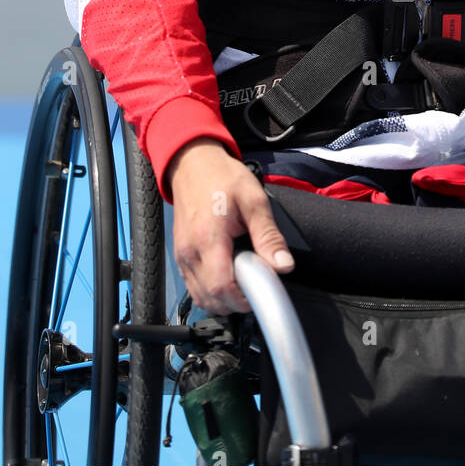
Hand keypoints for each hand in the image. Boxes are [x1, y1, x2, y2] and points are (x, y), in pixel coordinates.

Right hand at [167, 138, 294, 313]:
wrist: (193, 162)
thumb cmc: (221, 177)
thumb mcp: (254, 200)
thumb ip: (269, 236)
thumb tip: (284, 265)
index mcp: (208, 239)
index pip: (221, 288)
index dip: (243, 300)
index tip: (261, 293)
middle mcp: (190, 252)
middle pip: (210, 299)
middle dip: (235, 302)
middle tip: (255, 285)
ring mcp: (182, 256)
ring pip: (200, 297)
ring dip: (223, 299)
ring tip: (243, 280)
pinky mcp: (180, 256)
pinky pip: (193, 286)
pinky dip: (210, 291)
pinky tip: (228, 276)